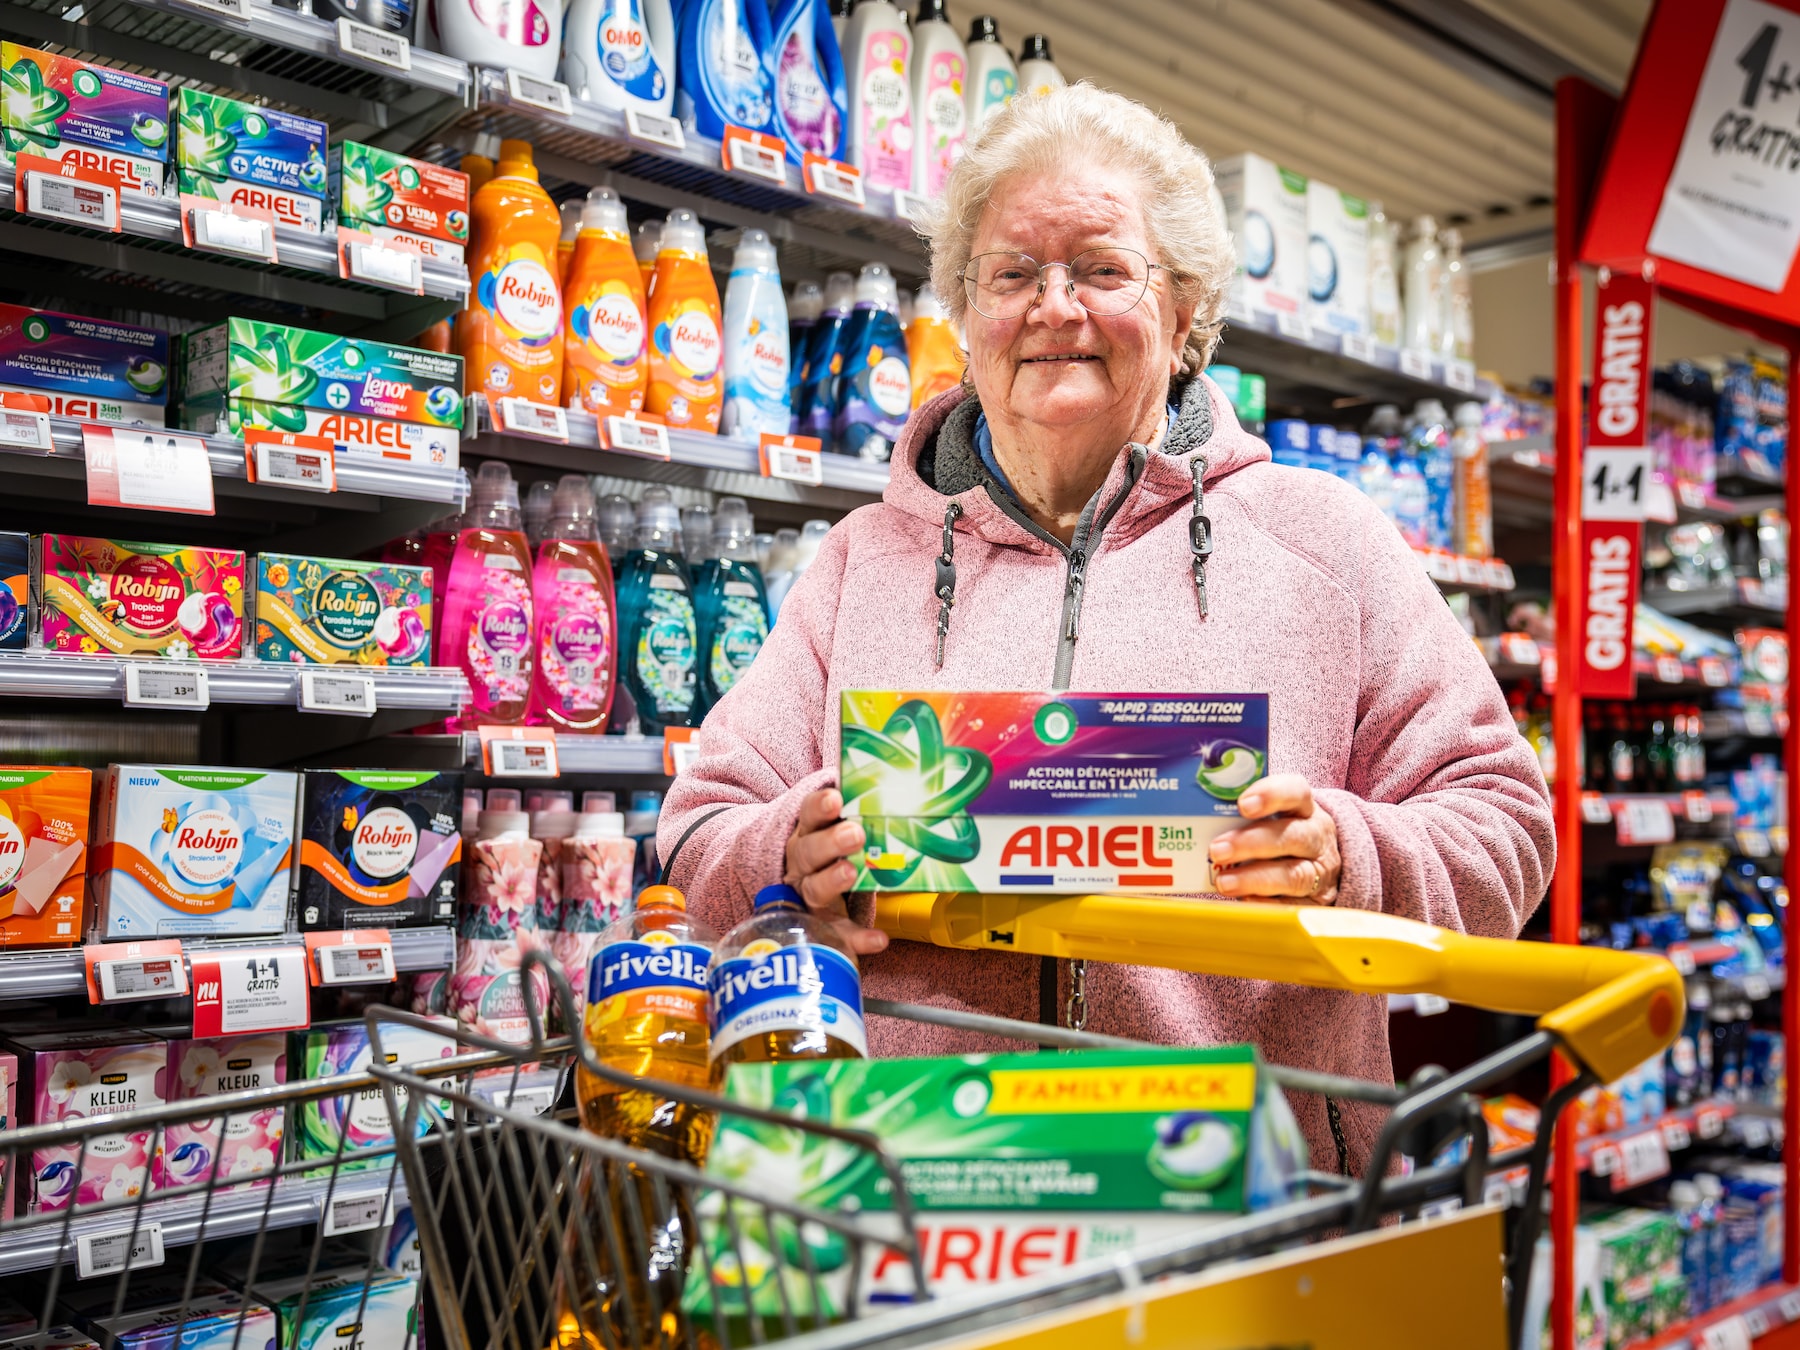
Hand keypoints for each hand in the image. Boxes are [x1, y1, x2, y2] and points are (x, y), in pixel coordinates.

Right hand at [783, 788, 887, 955]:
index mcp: (808, 832)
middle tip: (855, 834)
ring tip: (850, 873)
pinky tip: (879, 939)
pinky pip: (837, 933)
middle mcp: (803, 862)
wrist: (804, 890)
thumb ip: (863, 807)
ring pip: (815, 888)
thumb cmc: (833, 851)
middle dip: (831, 842)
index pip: (809, 814)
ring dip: (832, 880)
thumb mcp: (838, 827)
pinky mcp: (823, 925)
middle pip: (809, 851)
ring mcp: (810, 895)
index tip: (835, 799)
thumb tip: (902, 777)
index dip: (820, 807)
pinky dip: (857, 938)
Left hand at [1207, 773, 1340, 904]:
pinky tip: (1243, 901)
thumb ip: (1239, 813)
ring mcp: (1320, 871)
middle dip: (1251, 843)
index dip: (1272, 795)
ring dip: (1255, 879)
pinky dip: (1266, 904)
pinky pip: (1293, 905)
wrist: (1321, 866)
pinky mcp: (1317, 901)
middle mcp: (1316, 837)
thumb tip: (1192, 817)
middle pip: (1291, 837)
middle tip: (1217, 849)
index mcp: (1304, 808)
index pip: (1295, 791)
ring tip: (1224, 882)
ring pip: (1293, 875)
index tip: (1243, 804)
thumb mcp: (1271, 817)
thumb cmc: (1282, 835)